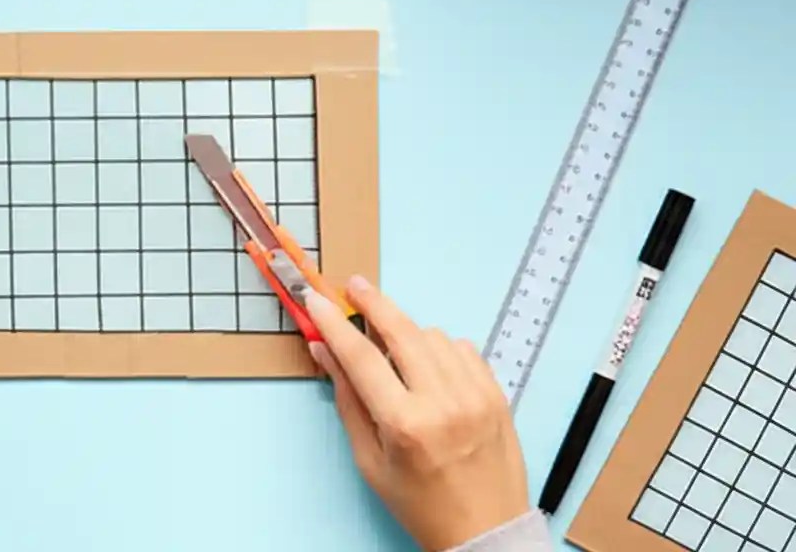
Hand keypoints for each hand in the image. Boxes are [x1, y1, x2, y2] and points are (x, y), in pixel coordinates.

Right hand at [306, 277, 529, 551]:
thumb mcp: (370, 460)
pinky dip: (441, 350)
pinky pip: (463, 348)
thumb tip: (324, 351)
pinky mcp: (497, 394)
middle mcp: (444, 402)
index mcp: (406, 425)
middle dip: (373, 303)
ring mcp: (476, 395)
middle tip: (353, 286)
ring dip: (408, 336)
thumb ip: (348, 400)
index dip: (334, 324)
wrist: (485, 530)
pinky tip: (431, 370)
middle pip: (402, 331)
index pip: (362, 357)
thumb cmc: (420, 504)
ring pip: (433, 335)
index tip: (317, 299)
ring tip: (397, 358)